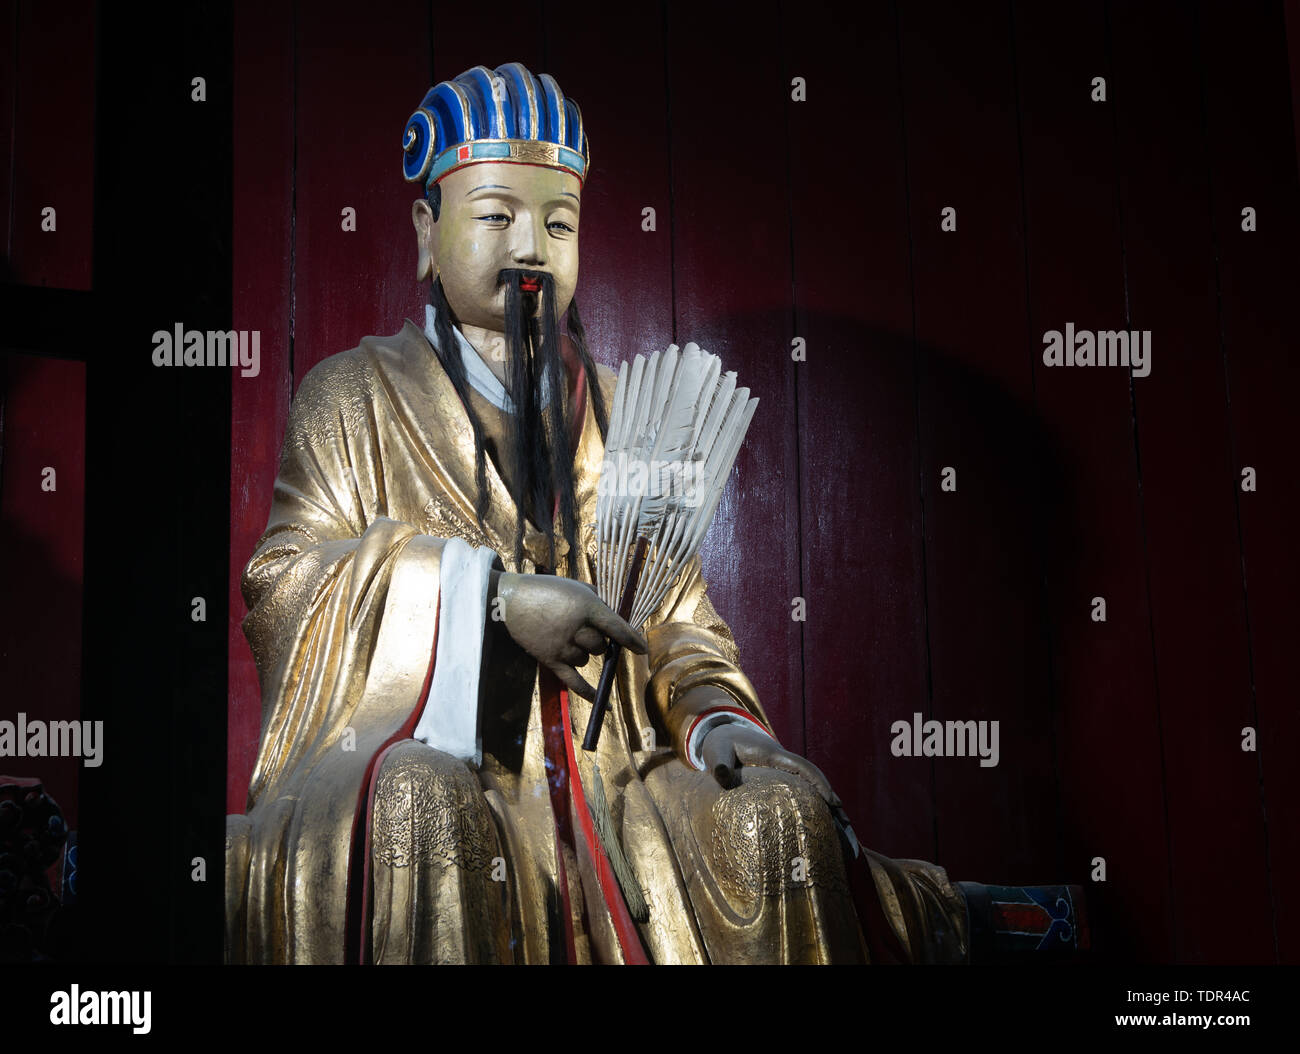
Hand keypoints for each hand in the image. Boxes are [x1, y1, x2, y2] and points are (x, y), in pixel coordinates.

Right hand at [492, 571, 647, 700]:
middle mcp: (577, 629)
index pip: (618, 628)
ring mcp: (563, 647)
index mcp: (587, 608)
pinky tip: (605, 704)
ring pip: (586, 659)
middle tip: (585, 629)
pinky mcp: (550, 660)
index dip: (633, 640)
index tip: (642, 649)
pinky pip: (574, 682)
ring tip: (566, 635)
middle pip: (601, 646)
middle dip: (599, 641)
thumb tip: (617, 617)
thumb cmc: (547, 590)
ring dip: (584, 652)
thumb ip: (599, 602)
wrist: (510, 601)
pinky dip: (589, 693)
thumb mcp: (577, 588)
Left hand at [700, 723, 859, 854]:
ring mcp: (787, 773)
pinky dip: (818, 814)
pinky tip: (827, 835)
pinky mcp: (784, 782)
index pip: (802, 768)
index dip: (818, 783)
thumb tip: (722, 776)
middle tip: (849, 828)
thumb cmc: (721, 746)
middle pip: (818, 782)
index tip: (833, 802)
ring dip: (831, 813)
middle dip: (834, 803)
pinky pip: (806, 798)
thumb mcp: (716, 752)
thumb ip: (719, 763)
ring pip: (815, 792)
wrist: (724, 736)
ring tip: (846, 840)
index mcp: (774, 756)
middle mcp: (786, 764)